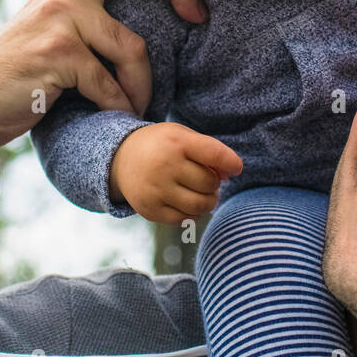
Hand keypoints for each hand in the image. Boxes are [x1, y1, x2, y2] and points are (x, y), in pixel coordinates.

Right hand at [0, 0, 207, 147]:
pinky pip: (110, 83)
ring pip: (131, 45)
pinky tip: (117, 114)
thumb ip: (89, 5)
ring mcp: (59, 16)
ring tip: (140, 103)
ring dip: (141, 83)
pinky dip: (119, 104)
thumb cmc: (24, 72)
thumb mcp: (54, 25)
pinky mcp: (56, 51)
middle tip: (197, 16)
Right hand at [110, 123, 241, 224]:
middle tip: (206, 178)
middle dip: (214, 183)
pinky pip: (184, 220)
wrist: (120, 158)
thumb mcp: (183, 137)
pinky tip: (187, 202)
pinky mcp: (150, 210)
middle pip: (209, 184)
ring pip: (200, 206)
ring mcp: (155, 190)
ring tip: (202, 193)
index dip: (232, 163)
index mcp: (176, 142)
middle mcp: (164, 166)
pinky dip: (193, 214)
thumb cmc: (162, 146)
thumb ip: (209, 152)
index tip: (236, 168)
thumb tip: (231, 175)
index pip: (215, 154)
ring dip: (208, 201)